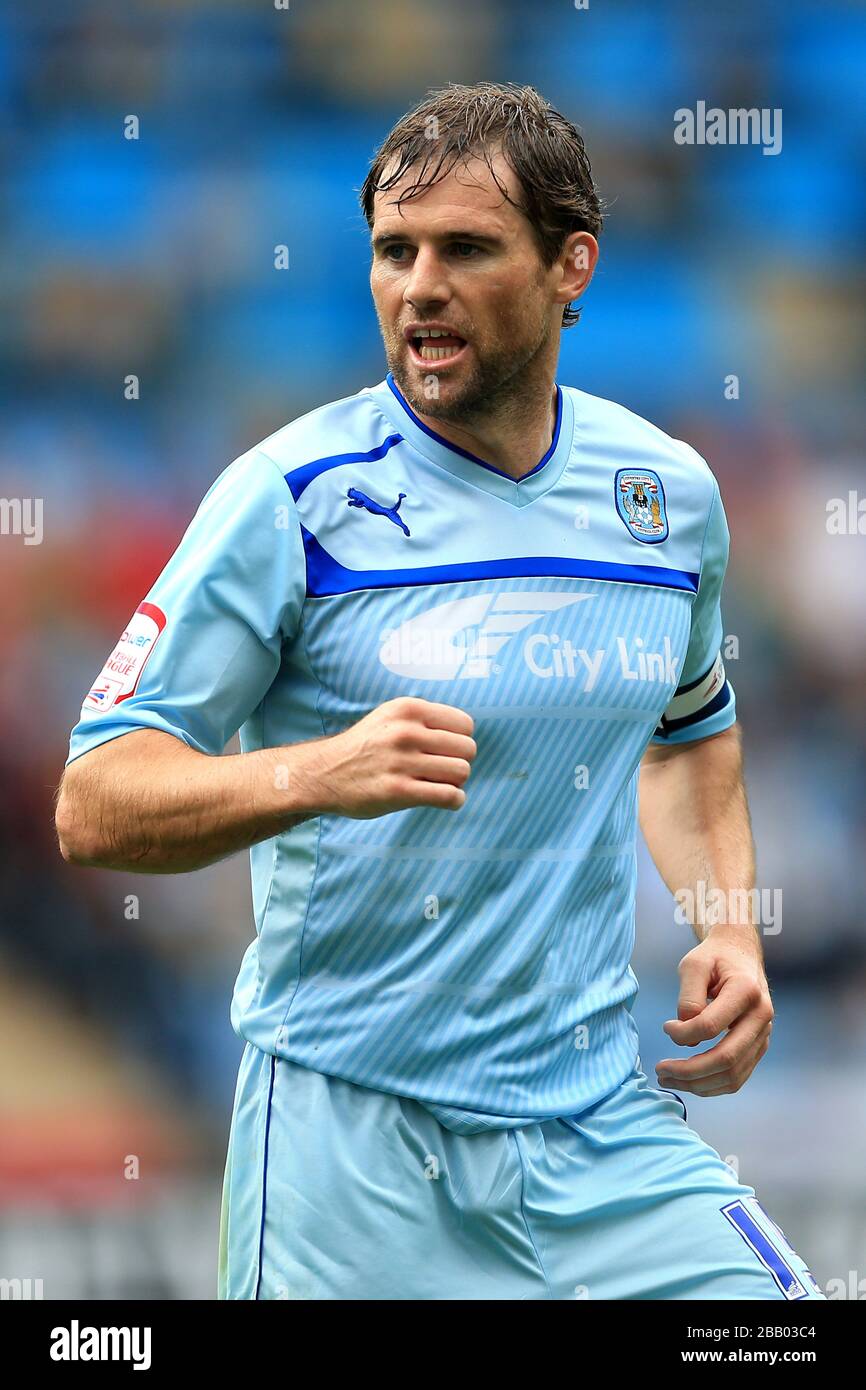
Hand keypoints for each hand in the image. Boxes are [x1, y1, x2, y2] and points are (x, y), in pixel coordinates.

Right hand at [301, 696, 475, 818]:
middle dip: (460, 762)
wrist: (324, 773)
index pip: (465, 725)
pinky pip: (449, 796)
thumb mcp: (391, 716)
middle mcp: (406, 732)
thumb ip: (425, 720)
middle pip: (467, 749)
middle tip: (441, 770)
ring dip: (455, 782)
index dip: (460, 740)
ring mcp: (401, 762)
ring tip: (438, 784)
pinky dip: (454, 801)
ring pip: (461, 772)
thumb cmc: (365, 746)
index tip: (445, 751)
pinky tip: (444, 799)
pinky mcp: (398, 791)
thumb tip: (466, 736)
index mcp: (408, 709)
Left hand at [655, 926, 773, 1096]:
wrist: (741, 953)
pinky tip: (689, 1081)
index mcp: (746, 990)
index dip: (683, 1034)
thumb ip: (688, 998)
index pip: (711, 1026)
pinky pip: (738, 1076)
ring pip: (733, 1075)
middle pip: (726, 1058)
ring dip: (699, 1084)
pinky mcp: (759, 1046)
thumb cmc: (715, 957)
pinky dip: (712, 1085)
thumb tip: (685, 1035)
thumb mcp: (694, 964)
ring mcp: (764, 1034)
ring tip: (669, 1080)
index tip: (666, 1027)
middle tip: (661, 1071)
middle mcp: (761, 1016)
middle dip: (689, 1071)